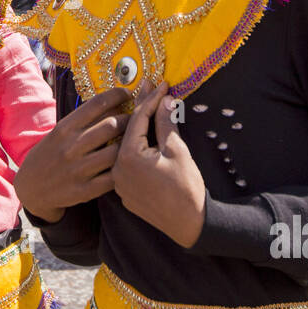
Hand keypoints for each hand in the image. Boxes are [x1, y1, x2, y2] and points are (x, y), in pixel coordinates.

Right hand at [14, 86, 131, 221]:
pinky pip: (113, 177)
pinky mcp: (84, 191)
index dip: (117, 95)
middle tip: (136, 118)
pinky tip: (126, 163)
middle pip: (112, 125)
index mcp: (64, 128)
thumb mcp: (59, 133)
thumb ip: (82, 120)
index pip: (97, 104)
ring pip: (116, 151)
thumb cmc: (50, 155)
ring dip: (130, 144)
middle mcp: (71, 147)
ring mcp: (78, 170)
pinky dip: (123, 168)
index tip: (127, 94)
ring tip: (134, 140)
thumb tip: (113, 102)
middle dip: (130, 119)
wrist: (31, 189)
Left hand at [111, 81, 206, 248]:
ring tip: (150, 110)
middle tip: (152, 89)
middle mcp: (117, 170)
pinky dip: (137, 150)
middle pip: (128, 132)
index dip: (151, 99)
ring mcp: (119, 183)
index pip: (137, 119)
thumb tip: (165, 100)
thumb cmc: (186, 187)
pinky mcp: (125, 193)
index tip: (160, 84)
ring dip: (138, 130)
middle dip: (142, 110)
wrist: (190, 224)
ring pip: (127, 148)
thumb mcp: (177, 150)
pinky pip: (128, 165)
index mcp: (128, 157)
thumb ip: (166, 123)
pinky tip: (147, 139)